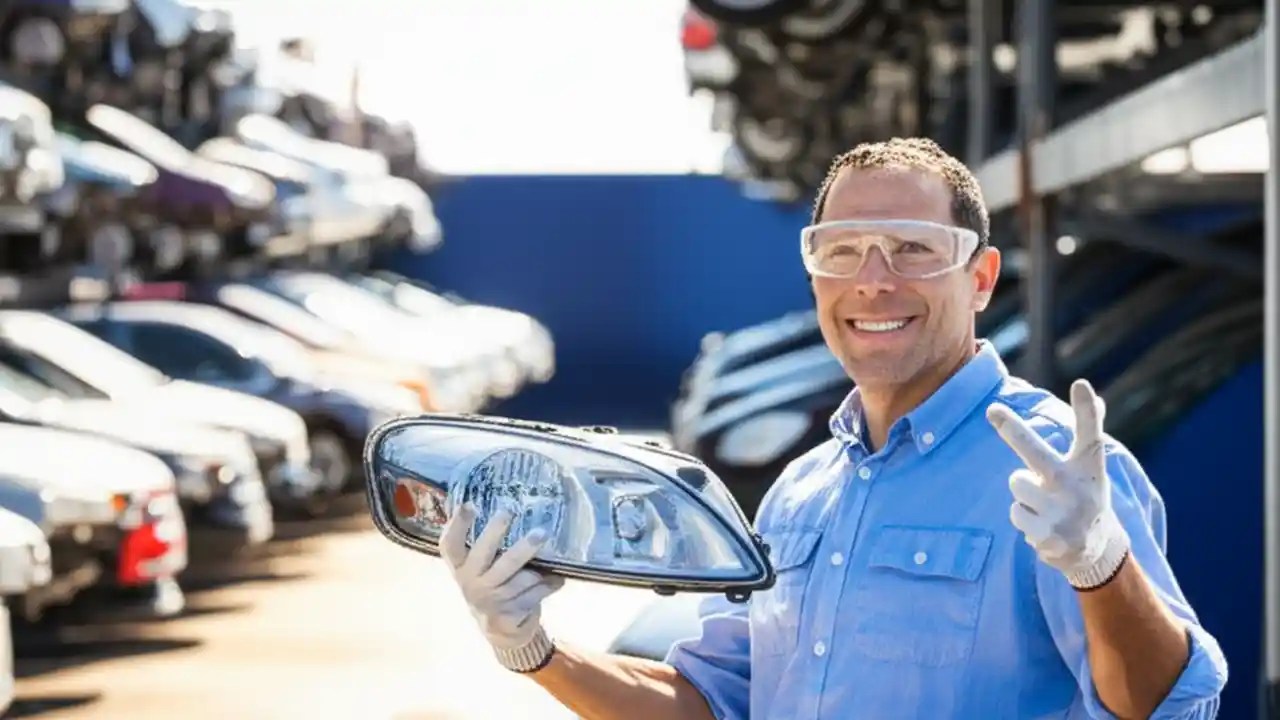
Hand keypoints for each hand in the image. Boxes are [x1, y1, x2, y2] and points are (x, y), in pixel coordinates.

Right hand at [440, 504, 563, 668]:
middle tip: (510, 511)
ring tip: (544, 536)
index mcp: (460, 567)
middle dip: (497, 532)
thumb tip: (503, 500)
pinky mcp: (510, 615)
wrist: (497, 628)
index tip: (469, 504)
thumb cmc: (489, 583)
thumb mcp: (477, 566)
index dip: (458, 526)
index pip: (451, 545)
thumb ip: (481, 543)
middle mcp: (471, 583)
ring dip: (535, 561)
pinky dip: (549, 583)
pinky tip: (557, 577)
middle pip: (485, 554)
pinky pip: (535, 593)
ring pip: (519, 576)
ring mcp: (491, 600)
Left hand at [986, 379, 1130, 589]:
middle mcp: (1077, 487)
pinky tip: (1044, 525)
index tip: (1080, 384)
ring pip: (1017, 482)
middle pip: (1037, 453)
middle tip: (993, 409)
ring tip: (1046, 505)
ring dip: (1025, 492)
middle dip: (1013, 431)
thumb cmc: (1086, 495)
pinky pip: (1015, 512)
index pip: (1090, 434)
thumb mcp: (1091, 466)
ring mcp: (1062, 513)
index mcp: (1089, 467)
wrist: (1095, 551)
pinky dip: (1024, 516)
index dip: (1086, 410)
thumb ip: (1088, 431)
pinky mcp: (1047, 535)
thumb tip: (1093, 394)